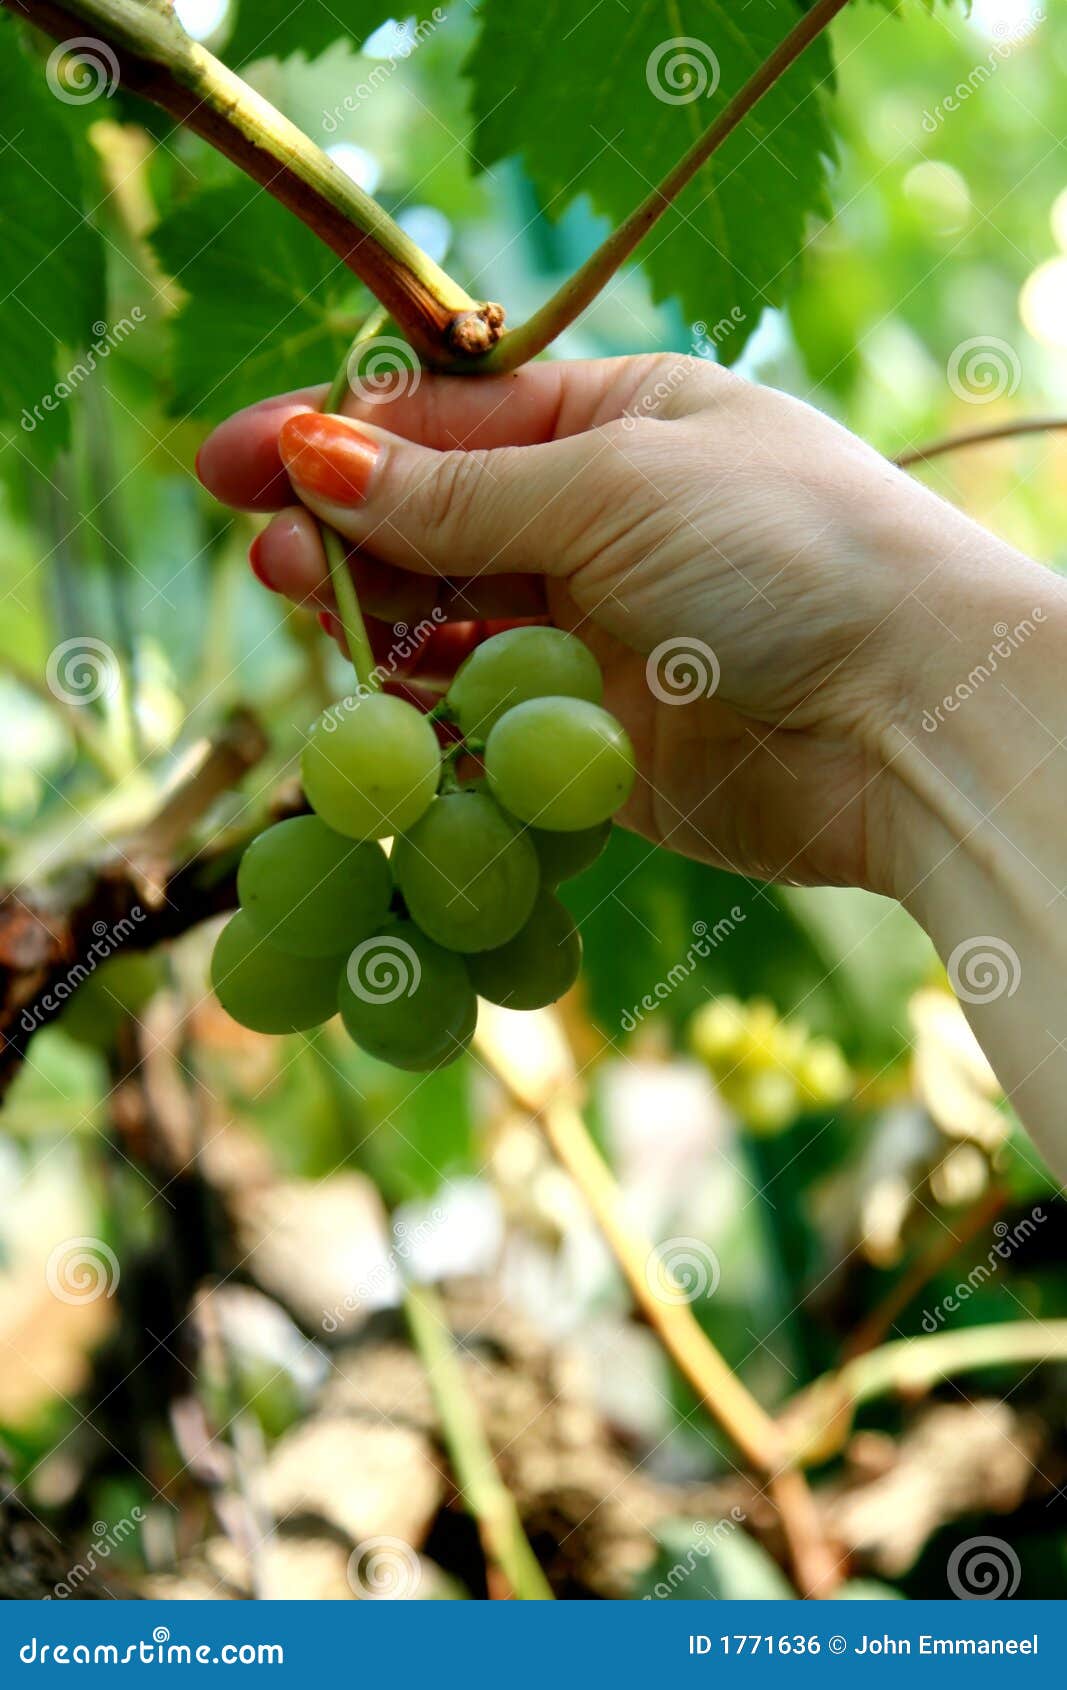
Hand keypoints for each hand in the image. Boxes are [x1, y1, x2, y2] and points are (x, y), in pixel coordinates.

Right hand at [195, 353, 1044, 895]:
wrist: (904, 719)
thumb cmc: (787, 554)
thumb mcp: (614, 485)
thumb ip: (461, 490)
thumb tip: (318, 456)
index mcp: (615, 421)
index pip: (445, 419)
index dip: (334, 437)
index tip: (231, 463)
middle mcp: (595, 523)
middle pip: (431, 520)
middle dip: (347, 532)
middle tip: (281, 558)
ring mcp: (590, 635)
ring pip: (444, 623)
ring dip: (377, 623)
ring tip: (325, 621)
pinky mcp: (587, 741)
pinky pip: (477, 721)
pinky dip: (423, 715)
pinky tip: (381, 706)